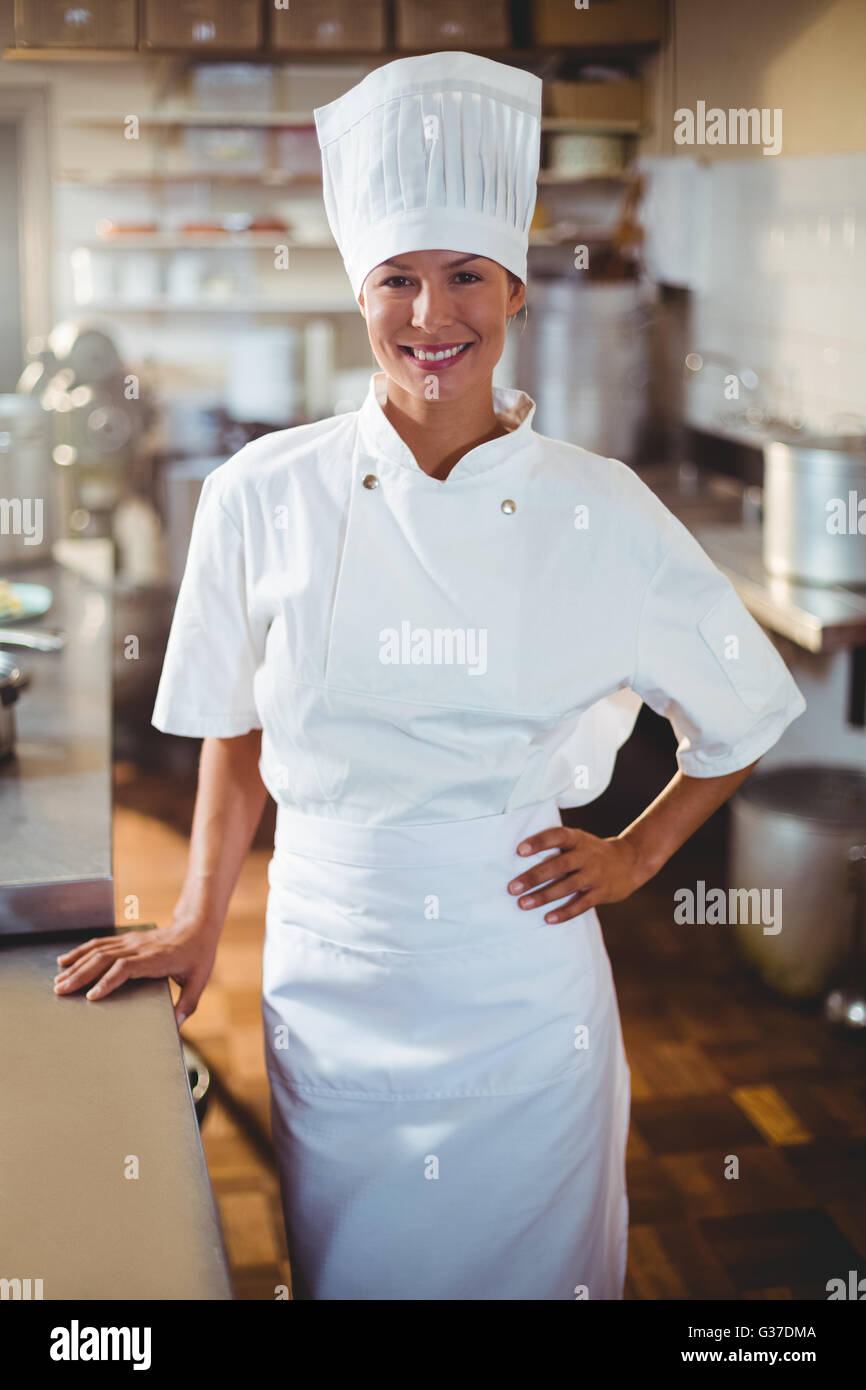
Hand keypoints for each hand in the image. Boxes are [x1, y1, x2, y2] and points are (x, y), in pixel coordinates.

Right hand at [53, 919, 218, 1025]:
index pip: (126, 968)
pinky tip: (65, 960)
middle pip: (104, 958)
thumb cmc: (198, 955)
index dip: (107, 981)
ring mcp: (131, 942)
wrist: (197, 927)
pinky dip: (80, 952)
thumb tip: (176, 1025)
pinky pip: (99, 944)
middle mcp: (140, 948)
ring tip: (58, 981)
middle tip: (60, 991)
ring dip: (76, 965)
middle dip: (80, 975)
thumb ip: (187, 1003)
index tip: (92, 997)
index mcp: (156, 959)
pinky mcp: (127, 939)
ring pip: (98, 951)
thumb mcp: (199, 980)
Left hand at [507, 825, 645, 922]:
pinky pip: (582, 904)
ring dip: (544, 896)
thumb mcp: (578, 841)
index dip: (539, 842)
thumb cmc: (592, 852)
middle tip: (512, 888)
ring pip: (567, 886)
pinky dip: (565, 912)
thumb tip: (518, 860)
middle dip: (534, 877)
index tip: (520, 850)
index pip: (556, 836)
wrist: (630, 861)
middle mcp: (586, 855)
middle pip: (558, 865)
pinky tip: (548, 918)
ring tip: (523, 904)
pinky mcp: (601, 892)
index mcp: (577, 839)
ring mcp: (595, 874)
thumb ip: (556, 848)